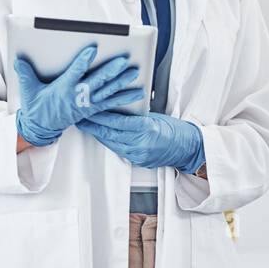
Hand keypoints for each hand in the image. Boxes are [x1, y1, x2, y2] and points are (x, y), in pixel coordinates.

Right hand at [14, 44, 143, 146]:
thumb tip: (19, 59)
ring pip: (106, 91)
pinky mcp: (91, 109)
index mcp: (62, 88)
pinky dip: (124, 97)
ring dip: (121, 82)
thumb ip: (26, 73)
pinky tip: (138, 93)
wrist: (41, 127)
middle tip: (123, 60)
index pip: (75, 72)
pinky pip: (110, 103)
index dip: (84, 60)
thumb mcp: (29, 89)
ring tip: (134, 73)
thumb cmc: (36, 107)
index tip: (93, 49)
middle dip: (111, 70)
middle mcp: (77, 96)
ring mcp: (86, 103)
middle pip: (97, 82)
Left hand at [76, 111, 205, 172]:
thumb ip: (136, 114)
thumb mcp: (155, 116)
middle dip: (92, 125)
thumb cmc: (176, 129)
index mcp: (146, 128)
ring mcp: (138, 154)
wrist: (188, 148)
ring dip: (97, 134)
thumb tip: (118, 106)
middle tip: (79, 116)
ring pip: (111, 143)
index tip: (89, 109)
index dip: (100, 116)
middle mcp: (141, 143)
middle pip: (109, 134)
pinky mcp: (137, 161)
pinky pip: (118, 150)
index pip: (116, 122)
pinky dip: (108, 141)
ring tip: (86, 125)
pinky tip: (100, 136)